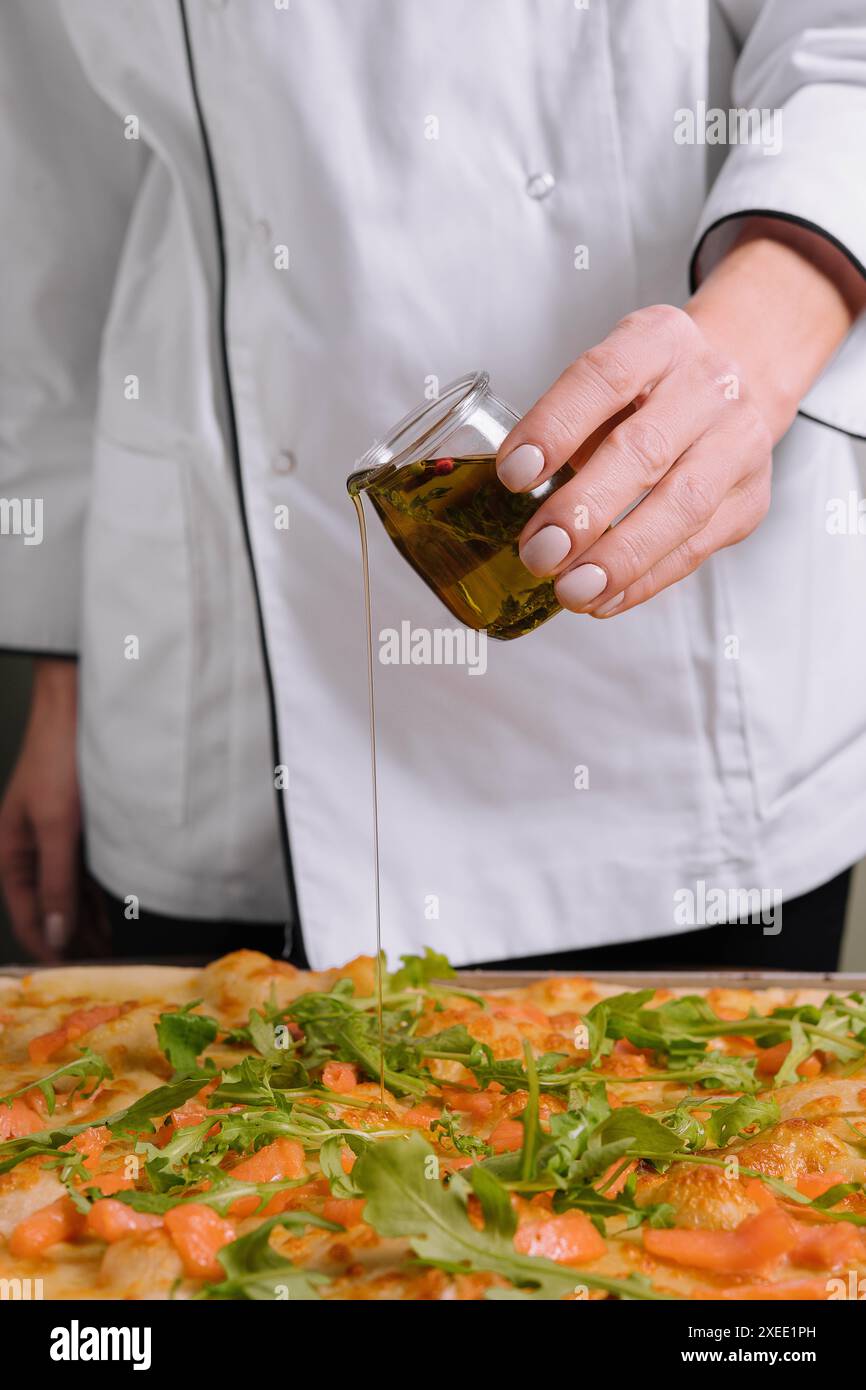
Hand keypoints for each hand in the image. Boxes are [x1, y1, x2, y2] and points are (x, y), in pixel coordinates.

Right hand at [0, 659, 80, 960]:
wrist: (78, 710)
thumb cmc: (60, 761)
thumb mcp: (57, 827)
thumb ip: (57, 882)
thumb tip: (55, 933)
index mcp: (12, 851)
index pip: (27, 913)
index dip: (47, 944)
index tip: (70, 973)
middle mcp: (31, 849)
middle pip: (48, 906)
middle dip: (70, 937)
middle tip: (99, 968)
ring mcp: (55, 839)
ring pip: (68, 892)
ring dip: (86, 921)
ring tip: (110, 950)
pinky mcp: (78, 828)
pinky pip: (84, 873)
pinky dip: (96, 897)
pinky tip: (111, 916)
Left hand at [497, 220, 865, 616]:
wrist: (734, 388)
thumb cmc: (649, 392)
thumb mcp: (607, 381)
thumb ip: (564, 426)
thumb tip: (507, 497)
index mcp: (659, 340)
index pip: (604, 378)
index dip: (555, 427)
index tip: (513, 474)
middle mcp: (708, 384)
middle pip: (645, 449)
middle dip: (585, 509)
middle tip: (540, 552)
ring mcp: (738, 441)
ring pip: (682, 505)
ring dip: (620, 556)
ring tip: (572, 589)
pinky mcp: (749, 497)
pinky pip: (697, 547)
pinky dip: (645, 580)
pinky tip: (605, 598)